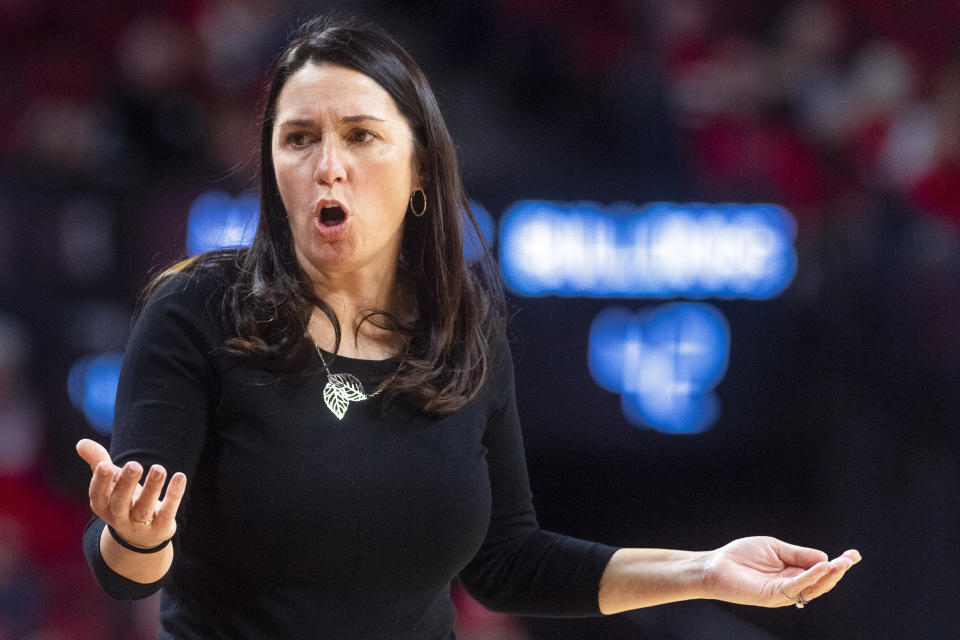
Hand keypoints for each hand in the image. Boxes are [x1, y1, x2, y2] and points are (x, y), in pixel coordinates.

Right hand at [76, 438, 186, 549]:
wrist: (141, 537)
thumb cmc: (124, 500)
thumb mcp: (111, 484)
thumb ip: (98, 462)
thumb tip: (81, 442)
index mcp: (103, 506)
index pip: (97, 495)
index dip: (100, 482)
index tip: (105, 465)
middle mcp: (119, 517)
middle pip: (120, 502)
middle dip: (126, 484)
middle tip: (134, 465)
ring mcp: (140, 525)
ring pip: (144, 508)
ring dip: (152, 488)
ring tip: (158, 468)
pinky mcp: (161, 527)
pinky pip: (167, 512)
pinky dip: (174, 495)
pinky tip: (180, 477)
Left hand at [701, 536, 860, 607]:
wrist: (715, 565)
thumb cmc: (741, 556)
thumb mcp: (775, 548)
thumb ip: (799, 554)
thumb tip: (825, 557)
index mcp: (792, 572)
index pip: (820, 569)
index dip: (837, 563)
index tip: (853, 555)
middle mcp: (791, 584)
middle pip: (821, 581)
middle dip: (838, 570)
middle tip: (852, 558)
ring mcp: (784, 592)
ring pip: (813, 586)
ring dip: (829, 574)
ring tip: (842, 563)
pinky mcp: (774, 596)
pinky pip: (797, 587)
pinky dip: (810, 576)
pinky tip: (822, 566)